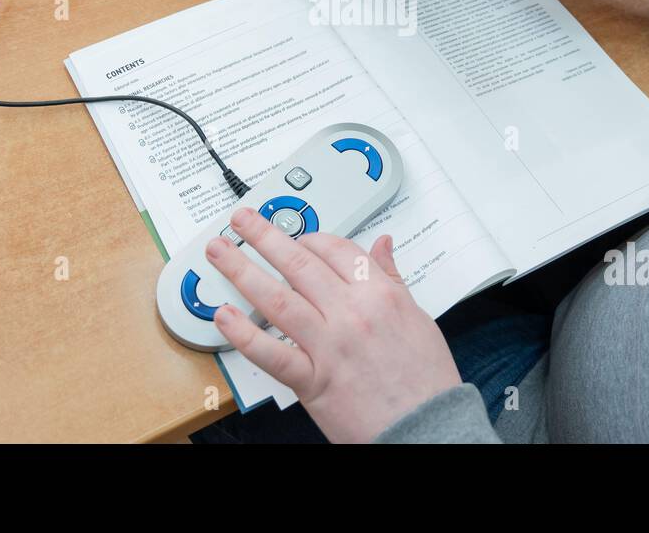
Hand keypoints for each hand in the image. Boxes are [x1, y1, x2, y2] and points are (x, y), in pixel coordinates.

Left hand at [204, 207, 461, 443]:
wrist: (429, 428)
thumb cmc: (426, 380)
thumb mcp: (417, 317)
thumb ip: (392, 278)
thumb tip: (383, 245)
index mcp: (380, 295)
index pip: (335, 250)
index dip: (308, 237)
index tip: (294, 234)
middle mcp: (352, 314)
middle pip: (299, 263)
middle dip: (265, 236)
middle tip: (241, 220)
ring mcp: (329, 346)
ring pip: (278, 298)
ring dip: (242, 270)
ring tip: (219, 251)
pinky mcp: (313, 381)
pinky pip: (271, 353)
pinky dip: (244, 334)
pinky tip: (224, 316)